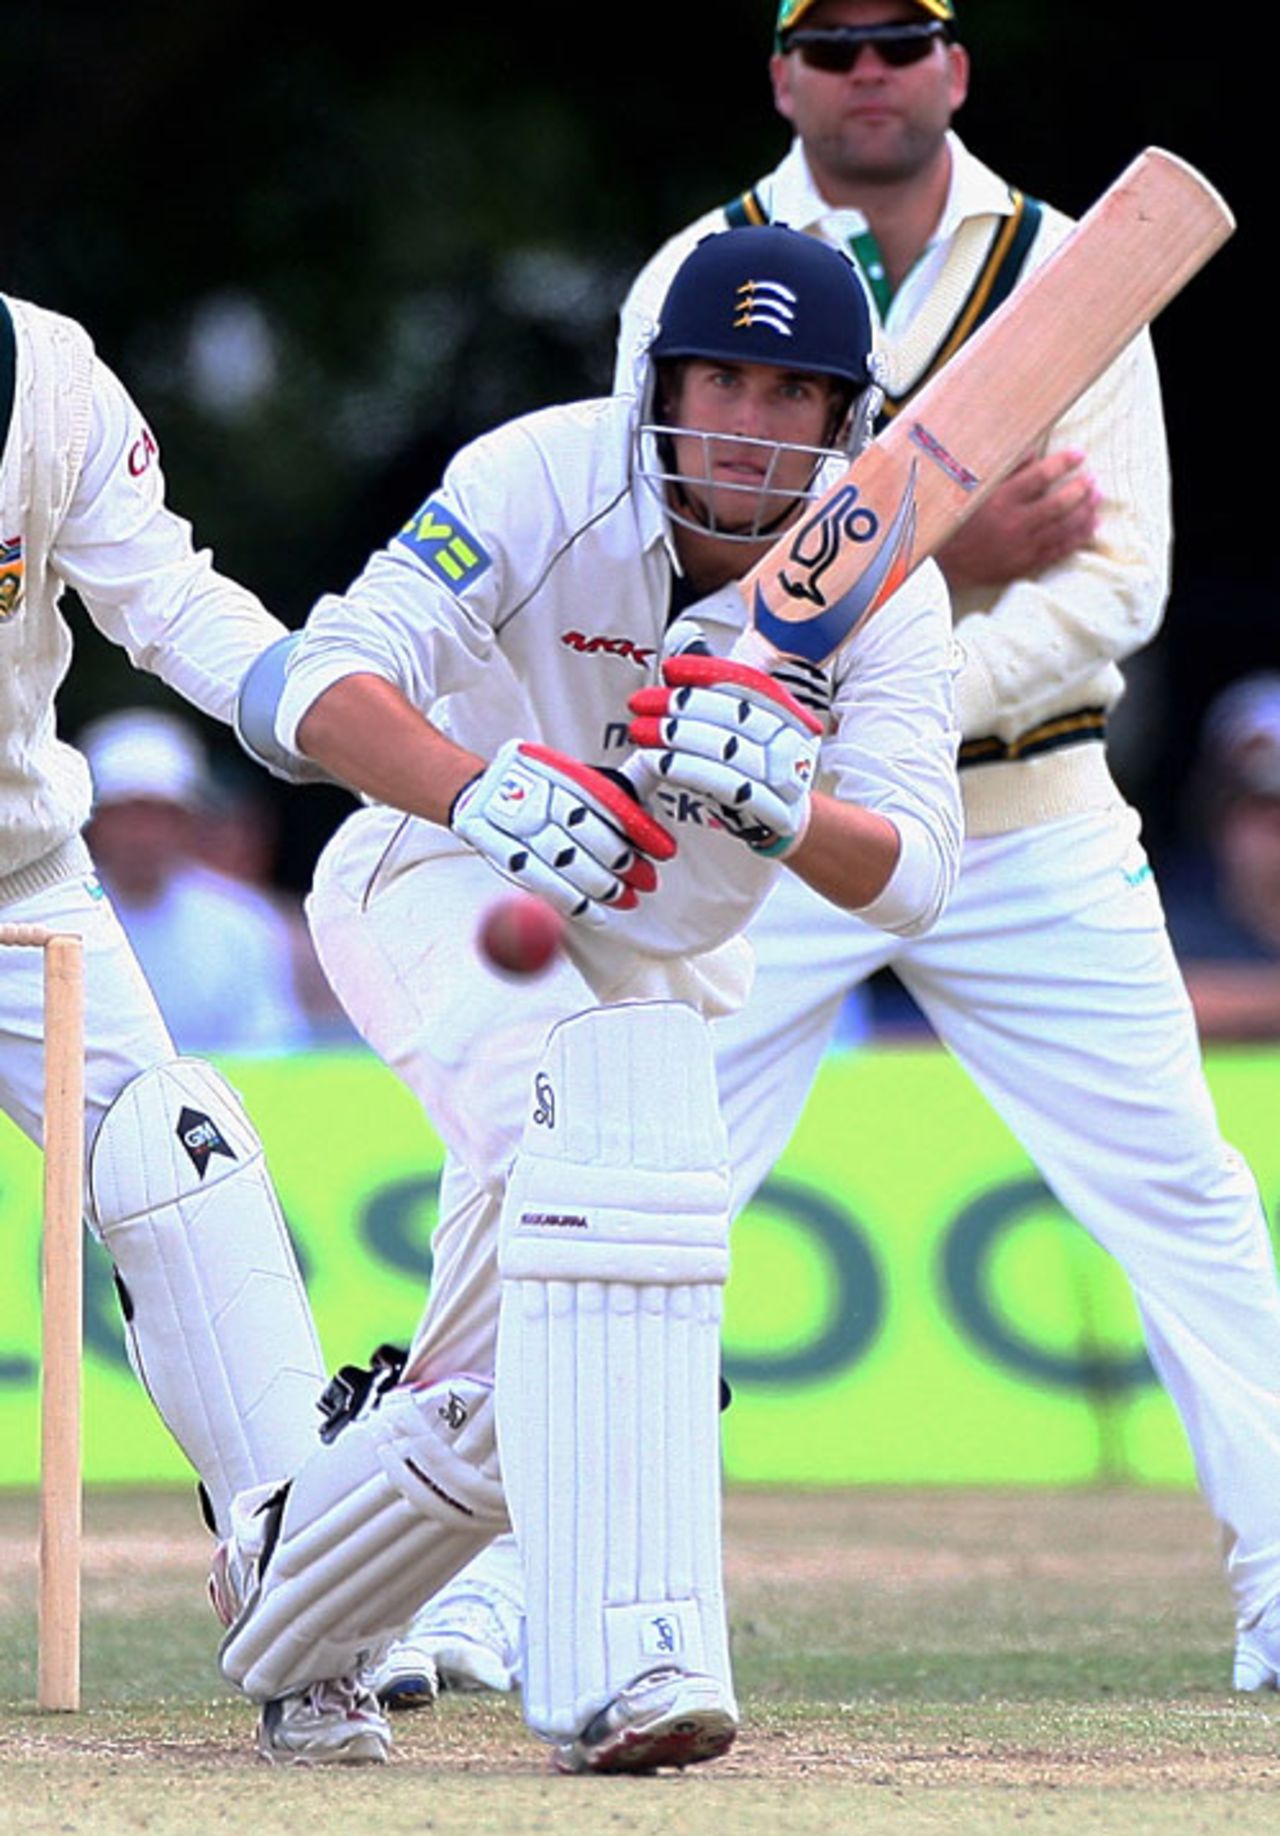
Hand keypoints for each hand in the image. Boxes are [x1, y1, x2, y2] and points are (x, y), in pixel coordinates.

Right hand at [449, 738, 675, 924]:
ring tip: (626, 898)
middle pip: (585, 830)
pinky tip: (596, 914)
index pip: (606, 799)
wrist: (478, 795)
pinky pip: (540, 882)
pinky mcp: (502, 853)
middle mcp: (536, 794)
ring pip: (564, 859)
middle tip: (647, 878)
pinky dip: (571, 901)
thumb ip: (611, 789)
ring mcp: (516, 824)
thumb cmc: (538, 790)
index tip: (663, 849)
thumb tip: (648, 807)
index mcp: (559, 771)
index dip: (638, 826)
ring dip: (600, 884)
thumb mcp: (573, 777)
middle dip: (621, 859)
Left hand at [628, 655, 824, 857]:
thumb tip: (683, 635)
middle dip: (682, 706)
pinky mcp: (770, 809)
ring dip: (676, 738)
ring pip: (726, 750)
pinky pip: (724, 785)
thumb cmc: (754, 764)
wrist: (785, 818)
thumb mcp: (741, 720)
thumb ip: (714, 683)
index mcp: (786, 712)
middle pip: (735, 715)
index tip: (671, 669)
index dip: (707, 673)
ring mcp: (784, 777)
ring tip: (640, 730)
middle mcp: (790, 740)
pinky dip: (687, 770)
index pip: (748, 684)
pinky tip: (657, 762)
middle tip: (641, 702)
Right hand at [938, 450, 1100, 590]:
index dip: (1063, 463)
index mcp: (999, 500)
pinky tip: (1092, 526)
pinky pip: (1058, 550)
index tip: (1079, 454)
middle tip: (1093, 478)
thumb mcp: (972, 490)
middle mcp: (1013, 524)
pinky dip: (1078, 538)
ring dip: (1085, 511)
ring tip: (1097, 497)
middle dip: (1080, 489)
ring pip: (1064, 528)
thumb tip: (1033, 452)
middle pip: (1059, 503)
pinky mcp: (1024, 565)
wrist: (939, 566)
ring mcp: (1021, 547)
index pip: (1040, 476)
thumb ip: (1004, 471)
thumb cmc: (955, 521)